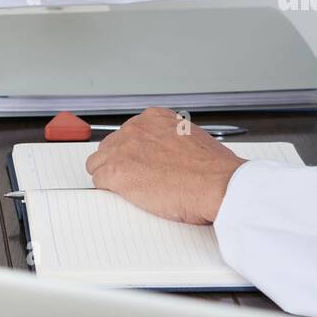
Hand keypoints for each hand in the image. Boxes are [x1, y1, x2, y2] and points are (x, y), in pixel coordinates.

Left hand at [84, 108, 246, 224]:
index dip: (131, 152)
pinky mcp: (117, 172)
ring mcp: (124, 149)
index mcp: (155, 118)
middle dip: (118, 163)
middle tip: (135, 179)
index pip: (127, 133)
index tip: (138, 162)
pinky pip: (98, 181)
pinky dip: (108, 191)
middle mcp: (136, 129)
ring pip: (98, 163)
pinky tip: (125, 197)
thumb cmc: (214, 169)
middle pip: (109, 146)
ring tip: (130, 190)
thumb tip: (167, 152)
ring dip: (110, 177)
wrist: (218, 184)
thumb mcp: (194, 138)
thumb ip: (172, 140)